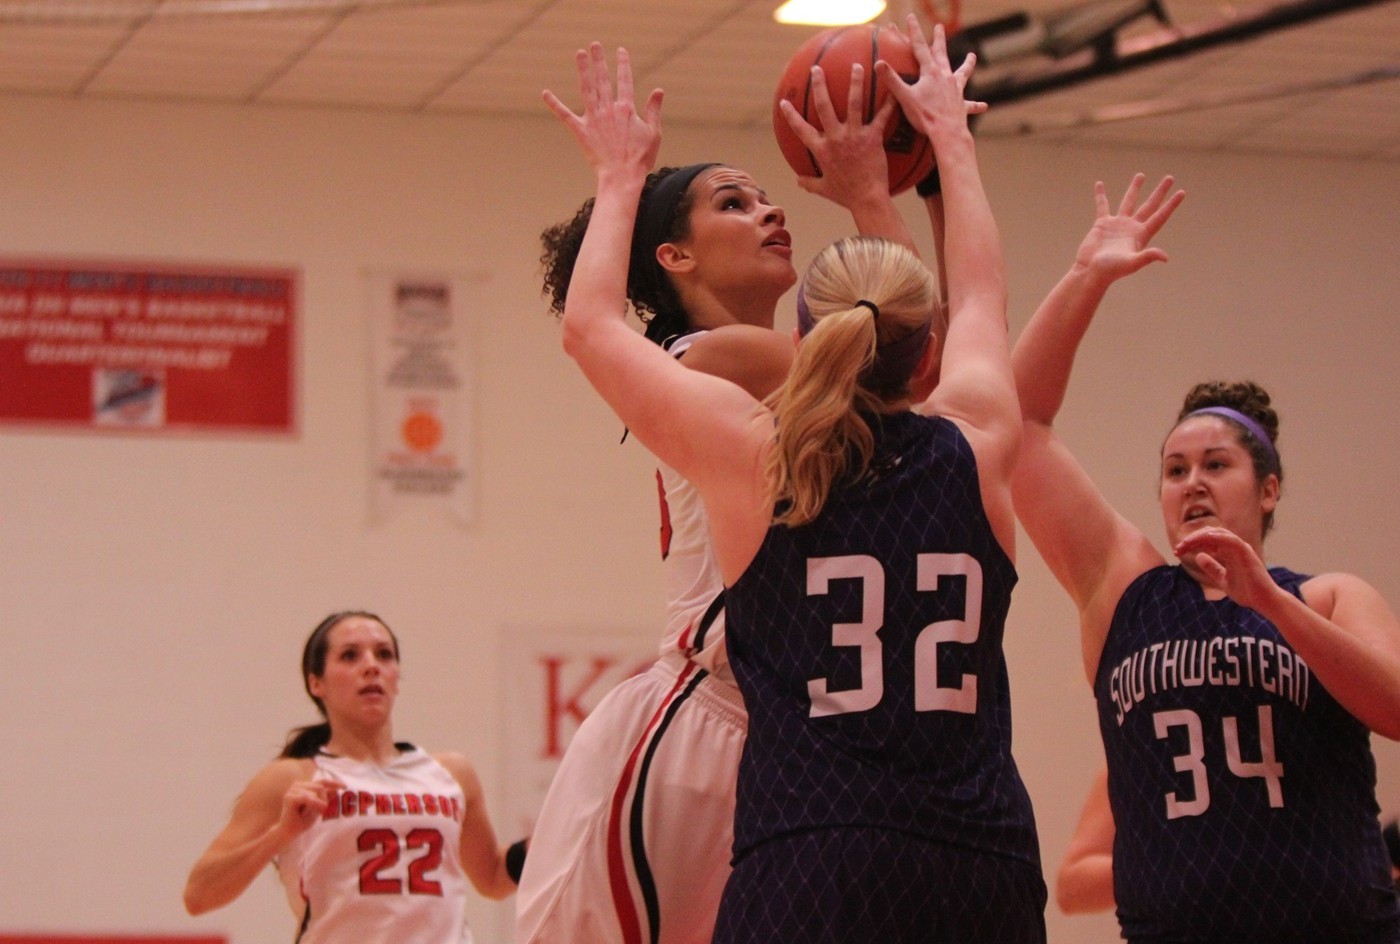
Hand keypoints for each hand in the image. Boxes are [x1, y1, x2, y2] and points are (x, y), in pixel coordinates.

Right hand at [278, 778, 341, 839]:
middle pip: (320, 786)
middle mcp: (298, 785)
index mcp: (304, 786)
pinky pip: (308, 797)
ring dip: (320, 803)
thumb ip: (325, 798)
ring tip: (319, 812)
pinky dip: (315, 803)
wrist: (289, 833)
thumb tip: (336, 790)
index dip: (334, 783)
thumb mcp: (318, 808)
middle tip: (324, 811)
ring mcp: (292, 790)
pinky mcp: (290, 797)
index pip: (322, 781)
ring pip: (316, 790)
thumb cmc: (303, 821)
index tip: (345, 787)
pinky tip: (321, 809)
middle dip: (325, 799)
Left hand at [542, 43, 662, 181]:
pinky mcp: (581, 131)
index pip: (624, 80)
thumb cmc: (640, 158)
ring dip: (582, 70)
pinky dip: (554, 104)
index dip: (622, 64)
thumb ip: (653, 110)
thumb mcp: (653, 133)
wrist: (622, 178)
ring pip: (586, 89)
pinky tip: (545, 93)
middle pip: (603, 79)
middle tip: (594, 45)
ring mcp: (593, 119)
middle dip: (599, 60)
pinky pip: (565, 115)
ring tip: (579, 54)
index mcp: (627, 109)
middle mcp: (608, 110)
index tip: (620, 50)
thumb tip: (659, 90)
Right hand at [776, 63, 891, 207]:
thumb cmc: (846, 195)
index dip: (791, 115)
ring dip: (855, 82)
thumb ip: (809, 182)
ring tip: (856, 66)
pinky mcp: (873, 138)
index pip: (801, 129)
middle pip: (824, 105)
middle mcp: (835, 137)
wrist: (867, 199)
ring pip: (854, 103)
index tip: (785, 102)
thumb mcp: (824, 189)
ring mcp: (854, 135)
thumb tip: (797, 181)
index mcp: (821, 149)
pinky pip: (882, 116)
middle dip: (819, 85)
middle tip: (817, 70)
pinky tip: (893, 89)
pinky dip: (888, 103)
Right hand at [875, 17, 985, 142]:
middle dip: (939, 40)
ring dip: (967, 64)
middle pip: (942, 54)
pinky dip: (976, 105)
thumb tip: (877, 63)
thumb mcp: (905, 97)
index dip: (914, 31)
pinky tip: (984, 105)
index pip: (920, 47)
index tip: (911, 17)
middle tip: (939, 27)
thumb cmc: (925, 115)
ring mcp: (955, 90)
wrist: (947, 132)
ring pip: (962, 73)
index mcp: (930, 73)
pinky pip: (970, 104)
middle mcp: (945, 77)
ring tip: (972, 56)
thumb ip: (892, 80)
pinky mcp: (961, 105)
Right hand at [1073, 174, 1185, 282]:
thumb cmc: (1111, 271)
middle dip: (1160, 192)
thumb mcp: (1131, 264)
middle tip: (1169, 178)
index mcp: (1141, 235)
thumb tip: (1165, 257)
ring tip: (1140, 175)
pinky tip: (1099, 184)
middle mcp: (1132, 227)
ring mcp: (1117, 224)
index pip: (1160, 216)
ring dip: (1135, 188)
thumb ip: (1147, 257)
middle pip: (1150, 205)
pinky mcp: (1102, 224)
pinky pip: (1103, 205)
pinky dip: (1100, 195)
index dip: (1171, 205)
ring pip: (1129, 201)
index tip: (1182, 192)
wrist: (1090, 272)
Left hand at [1174, 526, 1275, 610]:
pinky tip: (1206, 540)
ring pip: (1219, 534)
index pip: (1207, 540)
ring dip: (1200, 537)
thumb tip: (1198, 556)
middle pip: (1210, 533)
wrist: (1263, 601)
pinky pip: (1232, 540)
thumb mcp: (1222, 579)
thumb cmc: (1246, 591)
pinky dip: (1219, 538)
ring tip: (1186, 544)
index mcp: (1229, 552)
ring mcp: (1242, 549)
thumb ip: (1212, 568)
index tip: (1177, 552)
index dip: (1191, 544)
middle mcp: (1235, 548)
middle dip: (1192, 539)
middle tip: (1178, 549)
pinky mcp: (1247, 553)